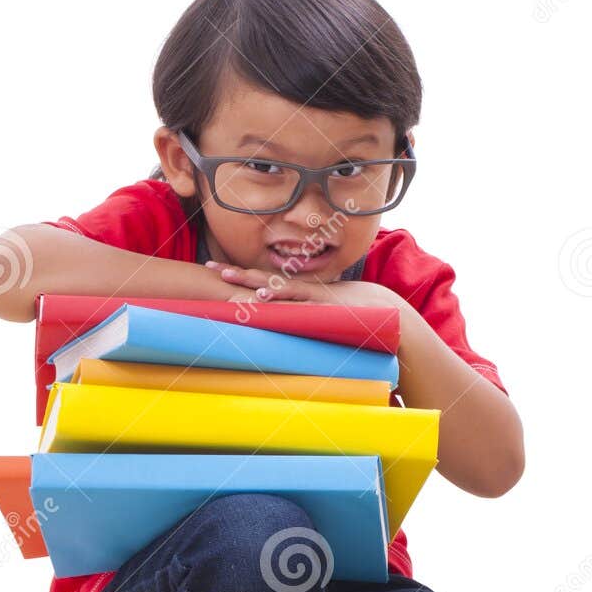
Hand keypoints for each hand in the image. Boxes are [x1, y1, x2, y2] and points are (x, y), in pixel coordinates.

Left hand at [205, 261, 407, 308]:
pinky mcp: (319, 304)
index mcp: (298, 292)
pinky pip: (295, 299)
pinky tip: (262, 294)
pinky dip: (278, 295)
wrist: (382, 313)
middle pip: (262, 278)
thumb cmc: (349, 316)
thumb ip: (300, 317)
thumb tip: (280, 325)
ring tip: (227, 276)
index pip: (263, 281)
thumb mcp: (319, 316)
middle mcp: (301, 290)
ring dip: (250, 280)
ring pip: (274, 285)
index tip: (216, 270)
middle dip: (236, 272)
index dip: (240, 275)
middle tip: (210, 266)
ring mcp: (309, 296)